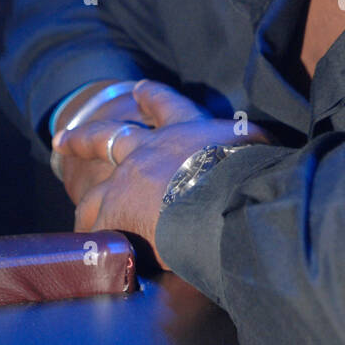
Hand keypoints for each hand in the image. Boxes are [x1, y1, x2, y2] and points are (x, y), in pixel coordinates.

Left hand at [54, 80, 274, 267]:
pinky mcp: (114, 212)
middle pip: (109, 137)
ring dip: (88, 206)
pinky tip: (92, 255)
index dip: (153, 97)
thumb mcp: (255, 148)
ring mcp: (126, 180)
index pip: (167, 106)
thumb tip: (280, 150)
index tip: (138, 88)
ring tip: (80, 219)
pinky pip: (98, 230)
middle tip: (64, 139)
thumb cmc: (245, 172)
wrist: (220, 199)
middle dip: (85, 138)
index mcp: (186, 130)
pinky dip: (96, 242)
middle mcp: (149, 149)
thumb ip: (255, 147)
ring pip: (96, 191)